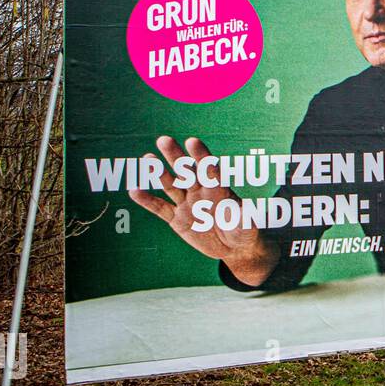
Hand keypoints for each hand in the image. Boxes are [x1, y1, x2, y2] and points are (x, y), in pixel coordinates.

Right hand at [128, 135, 278, 286]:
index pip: (209, 169)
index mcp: (219, 189)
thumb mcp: (247, 226)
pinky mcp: (176, 218)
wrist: (231, 246)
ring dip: (159, 173)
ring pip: (171, 186)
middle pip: (186, 171)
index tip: (192, 141)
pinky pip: (160, 208)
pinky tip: (135, 190)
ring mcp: (187, 204)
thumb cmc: (243, 231)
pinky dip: (148, 201)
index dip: (201, 156)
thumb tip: (249, 210)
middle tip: (164, 139)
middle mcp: (200, 191)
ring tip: (148, 158)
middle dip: (176, 156)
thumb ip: (244, 217)